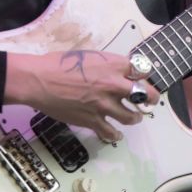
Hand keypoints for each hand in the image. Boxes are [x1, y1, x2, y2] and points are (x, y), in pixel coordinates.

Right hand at [4, 50, 160, 141]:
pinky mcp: (92, 120)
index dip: (145, 75)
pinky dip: (115, 134)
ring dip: (135, 117)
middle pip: (144, 93)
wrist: (40, 80)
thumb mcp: (90, 56)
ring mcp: (104, 104)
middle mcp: (114, 84)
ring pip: (131, 116)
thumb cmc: (60, 63)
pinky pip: (110, 132)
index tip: (144, 79)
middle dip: (151, 98)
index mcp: (114, 65)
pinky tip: (116, 134)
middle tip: (151, 100)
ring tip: (135, 117)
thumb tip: (114, 72)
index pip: (142, 70)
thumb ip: (106, 65)